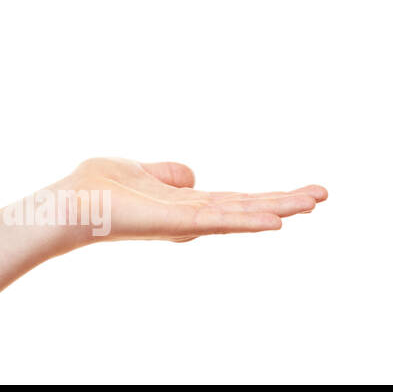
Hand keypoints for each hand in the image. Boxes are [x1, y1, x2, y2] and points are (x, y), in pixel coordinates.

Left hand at [47, 157, 326, 245]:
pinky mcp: (173, 222)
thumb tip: (193, 176)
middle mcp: (188, 216)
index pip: (234, 200)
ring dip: (276, 208)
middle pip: (245, 207)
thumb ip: (167, 173)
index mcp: (182, 203)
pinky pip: (216, 221)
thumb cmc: (94, 187)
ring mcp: (183, 221)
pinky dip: (246, 221)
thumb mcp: (138, 169)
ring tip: (312, 203)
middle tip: (324, 195)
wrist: (68, 203)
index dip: (267, 196)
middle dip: (284, 201)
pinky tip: (274, 221)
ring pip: (239, 214)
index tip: (302, 192)